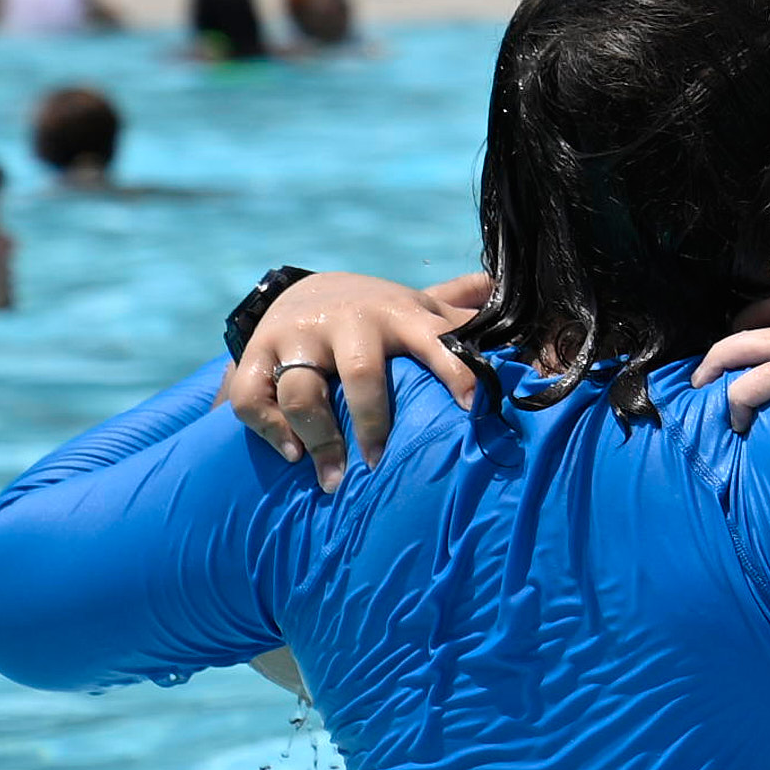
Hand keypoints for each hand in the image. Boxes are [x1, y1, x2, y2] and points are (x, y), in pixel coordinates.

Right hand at [220, 267, 489, 487]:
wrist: (305, 290)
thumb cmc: (381, 318)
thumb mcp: (422, 311)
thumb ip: (465, 313)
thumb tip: (514, 300)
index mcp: (401, 315)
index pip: (436, 340)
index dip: (456, 371)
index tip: (473, 409)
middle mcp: (349, 323)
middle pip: (363, 375)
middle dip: (373, 422)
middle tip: (381, 464)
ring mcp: (299, 338)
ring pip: (305, 391)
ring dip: (319, 439)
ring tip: (332, 479)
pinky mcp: (256, 353)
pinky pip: (254, 397)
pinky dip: (269, 429)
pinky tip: (291, 456)